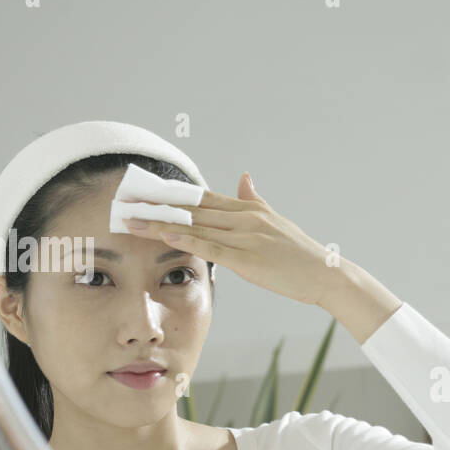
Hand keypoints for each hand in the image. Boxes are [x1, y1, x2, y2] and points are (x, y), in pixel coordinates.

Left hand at [121, 172, 344, 305]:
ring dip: (162, 222)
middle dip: (156, 206)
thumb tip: (243, 176)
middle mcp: (244, 218)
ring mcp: (247, 237)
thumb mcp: (276, 219)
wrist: (326, 273)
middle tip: (124, 201)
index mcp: (247, 209)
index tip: (142, 191)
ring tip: (132, 220)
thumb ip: (254, 199)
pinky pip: (213, 247)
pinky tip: (166, 235)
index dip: (169, 194)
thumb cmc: (300, 253)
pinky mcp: (249, 259)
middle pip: (191, 209)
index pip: (200, 198)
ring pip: (196, 226)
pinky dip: (188, 240)